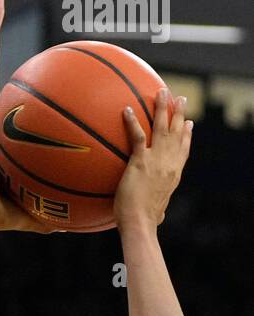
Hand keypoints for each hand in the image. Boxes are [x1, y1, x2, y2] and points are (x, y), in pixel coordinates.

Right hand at [0, 107, 56, 233]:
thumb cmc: (5, 218)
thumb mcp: (33, 220)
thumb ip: (49, 222)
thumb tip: (68, 227)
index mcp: (13, 177)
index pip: (26, 158)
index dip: (36, 146)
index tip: (51, 134)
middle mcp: (2, 165)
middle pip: (13, 141)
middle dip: (21, 125)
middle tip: (36, 109)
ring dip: (3, 115)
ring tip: (14, 96)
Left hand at [114, 89, 192, 232]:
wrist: (140, 224)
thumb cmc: (144, 223)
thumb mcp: (157, 212)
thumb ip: (157, 208)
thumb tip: (156, 217)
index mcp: (174, 175)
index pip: (183, 151)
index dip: (187, 136)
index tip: (190, 124)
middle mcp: (169, 164)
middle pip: (177, 133)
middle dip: (180, 114)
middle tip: (180, 99)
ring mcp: (156, 161)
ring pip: (162, 128)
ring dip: (162, 108)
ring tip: (161, 91)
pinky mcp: (141, 161)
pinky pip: (137, 136)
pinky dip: (132, 122)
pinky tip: (126, 110)